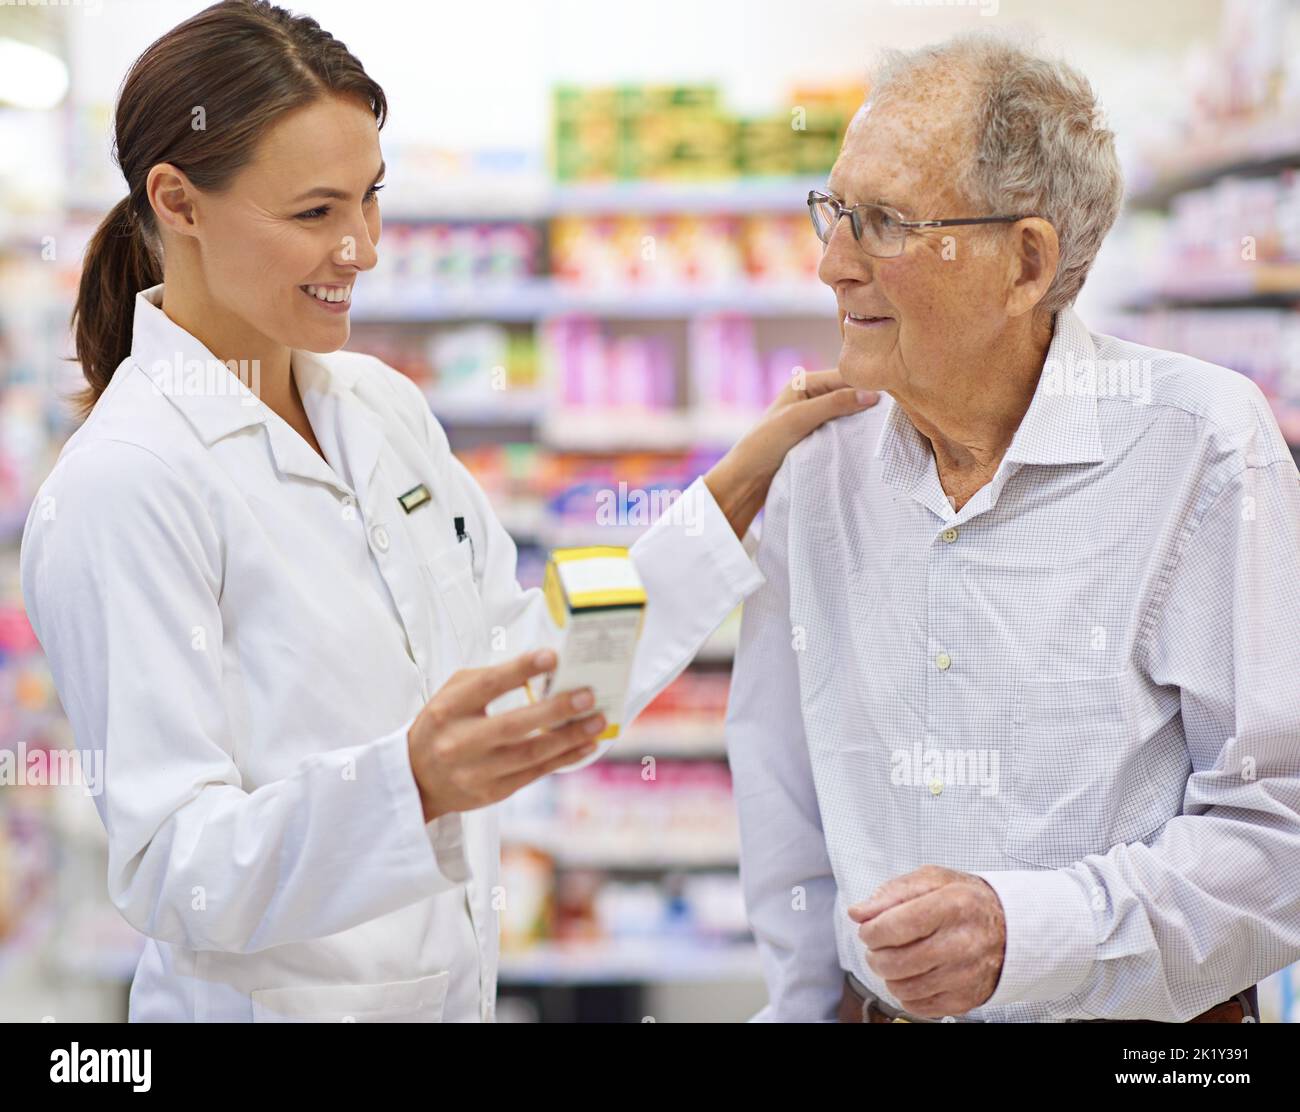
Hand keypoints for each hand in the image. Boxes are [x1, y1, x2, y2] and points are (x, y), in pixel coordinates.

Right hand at [407, 649, 605, 821]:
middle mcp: (459, 742)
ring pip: (530, 753)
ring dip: (569, 737)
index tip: (552, 656)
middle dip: (555, 710)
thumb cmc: (444, 724)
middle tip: (588, 695)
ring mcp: (476, 772)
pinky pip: (536, 773)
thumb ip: (490, 678)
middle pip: (512, 725)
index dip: (520, 670)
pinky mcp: (492, 792)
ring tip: (597, 720)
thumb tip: (541, 668)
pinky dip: (565, 758)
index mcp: (448, 709)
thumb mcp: (452, 693)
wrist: (416, 778)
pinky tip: (586, 745)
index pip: (486, 686)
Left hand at [704, 370, 878, 538]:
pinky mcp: (819, 434)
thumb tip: (873, 395)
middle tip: (894, 415)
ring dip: (864, 420)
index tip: (896, 398)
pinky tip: (868, 440)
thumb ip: (834, 404)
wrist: (748, 477)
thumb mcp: (799, 418)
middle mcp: (813, 394)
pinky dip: (855, 433)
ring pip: (851, 412)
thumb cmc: (765, 443)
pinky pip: (844, 429)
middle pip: (851, 393)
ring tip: (885, 428)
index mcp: (806, 381)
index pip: (847, 376)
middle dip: (869, 402)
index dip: (869, 384)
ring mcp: (817, 415)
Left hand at [847, 865, 1005, 1018]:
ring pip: (903, 987)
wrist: (1012, 929)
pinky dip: (906, 993)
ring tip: (895, 959)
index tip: (868, 929)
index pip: (897, 925)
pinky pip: (918, 1006)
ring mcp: (965, 975)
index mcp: (952, 905)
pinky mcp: (965, 1000)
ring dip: (888, 975)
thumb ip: (891, 893)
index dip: (872, 931)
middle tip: (878, 946)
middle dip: (875, 955)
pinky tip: (913, 975)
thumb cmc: (966, 901)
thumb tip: (858, 913)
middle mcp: (962, 943)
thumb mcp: (932, 880)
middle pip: (896, 962)